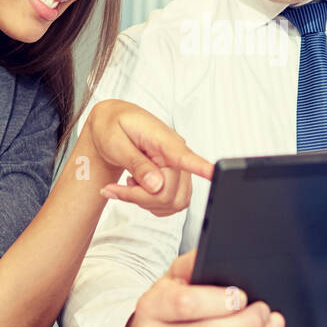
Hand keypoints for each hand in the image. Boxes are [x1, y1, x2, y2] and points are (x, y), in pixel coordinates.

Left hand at [84, 99, 212, 217]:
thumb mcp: (115, 142)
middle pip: (169, 192)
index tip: (215, 173)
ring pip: (173, 201)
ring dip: (146, 202)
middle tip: (116, 189)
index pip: (184, 156)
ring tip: (128, 186)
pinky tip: (139, 189)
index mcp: (163, 139)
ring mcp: (178, 168)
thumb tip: (156, 185)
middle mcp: (176, 154)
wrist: (111, 123)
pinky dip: (152, 204)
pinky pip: (172, 203)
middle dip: (139, 197)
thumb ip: (136, 163)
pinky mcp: (176, 179)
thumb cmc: (112, 126)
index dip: (201, 166)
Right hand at [123, 250, 284, 326]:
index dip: (219, 301)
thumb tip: (217, 249)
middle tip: (264, 311)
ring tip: (269, 326)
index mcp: (151, 308)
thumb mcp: (170, 280)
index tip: (241, 296)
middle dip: (245, 323)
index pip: (185, 304)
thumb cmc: (164, 310)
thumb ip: (192, 264)